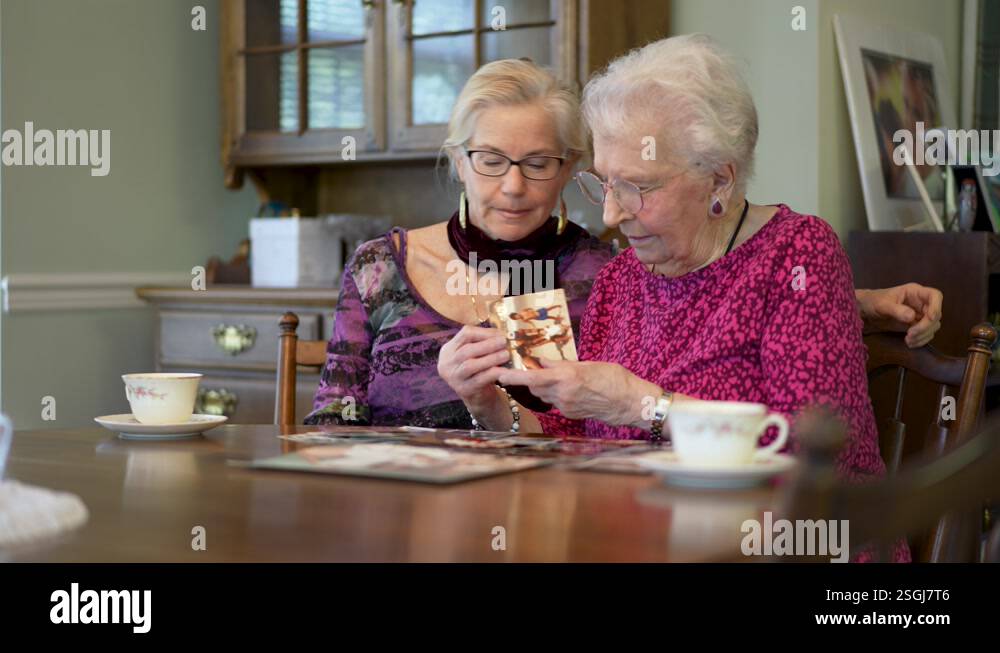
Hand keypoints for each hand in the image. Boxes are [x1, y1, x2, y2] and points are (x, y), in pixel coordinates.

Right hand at [438, 326, 509, 406]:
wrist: (477, 396)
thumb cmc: (478, 370)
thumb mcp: (475, 355)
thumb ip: (482, 343)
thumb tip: (501, 334)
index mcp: (448, 350)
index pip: (464, 334)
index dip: (483, 332)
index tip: (499, 333)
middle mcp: (447, 364)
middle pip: (466, 350)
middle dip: (487, 345)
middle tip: (503, 342)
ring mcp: (453, 378)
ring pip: (470, 365)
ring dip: (490, 358)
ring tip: (506, 354)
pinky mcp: (463, 390)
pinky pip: (479, 380)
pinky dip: (493, 373)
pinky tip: (504, 370)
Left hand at [497, 359, 657, 424]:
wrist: (630, 402)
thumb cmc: (614, 379)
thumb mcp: (587, 364)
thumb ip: (561, 365)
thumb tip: (541, 362)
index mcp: (567, 378)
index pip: (531, 378)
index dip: (513, 376)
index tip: (499, 373)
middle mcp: (563, 394)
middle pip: (535, 387)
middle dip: (529, 378)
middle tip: (528, 367)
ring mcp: (566, 406)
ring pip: (544, 395)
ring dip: (543, 386)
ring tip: (555, 376)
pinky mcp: (570, 414)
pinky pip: (555, 402)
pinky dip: (555, 394)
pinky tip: (568, 388)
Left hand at [857, 283, 942, 347]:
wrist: (867, 311)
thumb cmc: (874, 301)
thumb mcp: (883, 304)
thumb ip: (896, 310)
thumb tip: (911, 317)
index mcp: (915, 292)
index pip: (935, 295)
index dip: (936, 307)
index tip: (930, 318)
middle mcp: (921, 303)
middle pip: (935, 315)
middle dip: (925, 326)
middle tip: (910, 335)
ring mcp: (920, 315)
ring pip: (933, 326)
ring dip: (923, 335)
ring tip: (908, 340)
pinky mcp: (916, 326)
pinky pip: (926, 334)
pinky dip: (920, 340)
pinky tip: (909, 343)